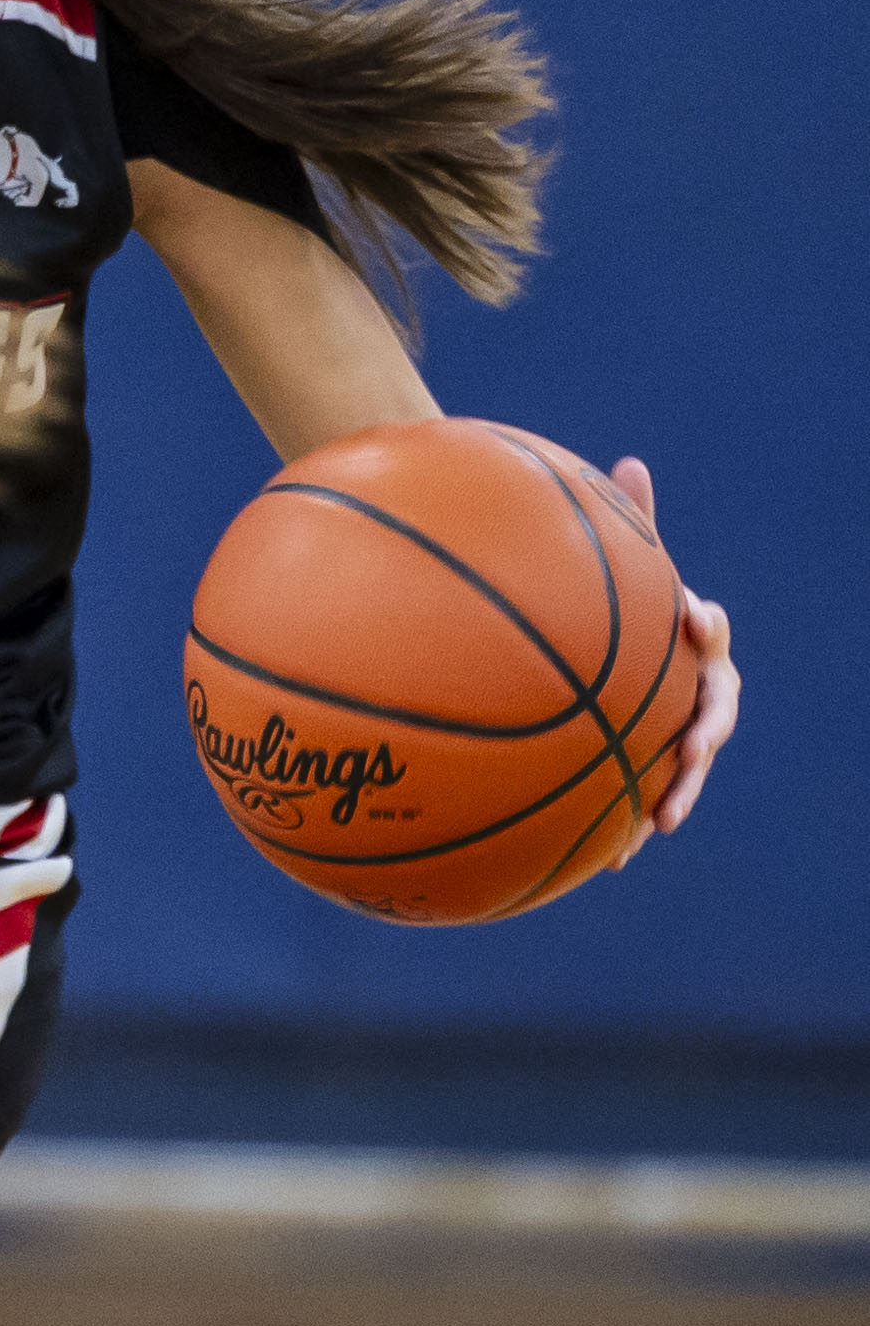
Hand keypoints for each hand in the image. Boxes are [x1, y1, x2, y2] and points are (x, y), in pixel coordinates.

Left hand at [610, 459, 736, 837]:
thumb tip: (629, 463)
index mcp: (692, 641)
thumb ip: (628, 526)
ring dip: (679, 792)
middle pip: (715, 711)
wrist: (615, 663)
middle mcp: (699, 688)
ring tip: (663, 820)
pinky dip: (631, 827)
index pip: (710, 629)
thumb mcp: (623, 573)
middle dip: (706, 732)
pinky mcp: (654, 767)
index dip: (706, 623)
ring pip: (689, 764)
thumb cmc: (622, 611)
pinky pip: (647, 797)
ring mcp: (683, 731)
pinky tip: (609, 862)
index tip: (693, 619)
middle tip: (691, 749)